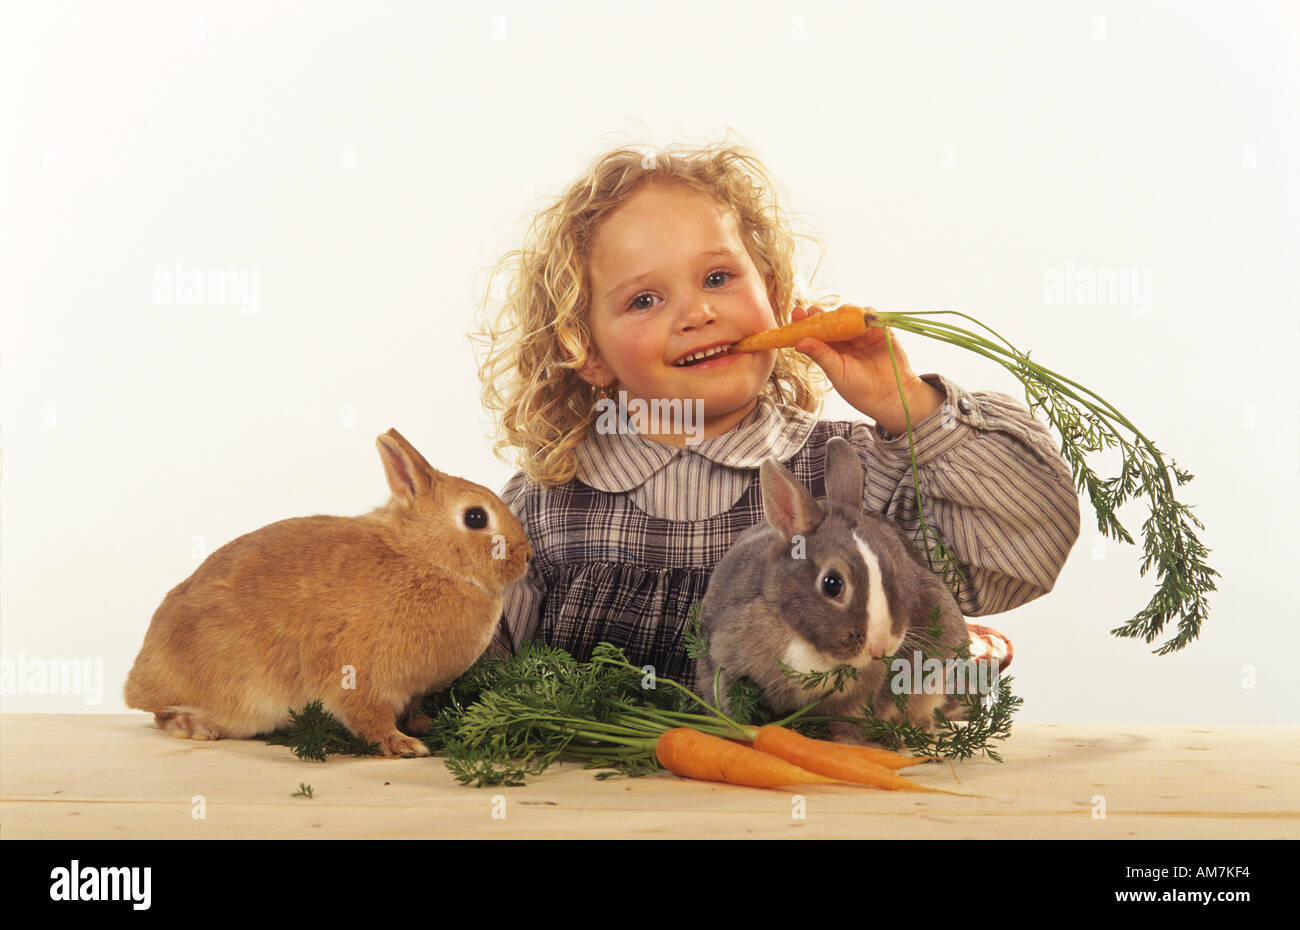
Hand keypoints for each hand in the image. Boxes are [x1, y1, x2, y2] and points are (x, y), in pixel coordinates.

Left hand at [791, 305, 943, 435]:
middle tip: (812, 310)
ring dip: (843, 311)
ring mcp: (862, 333)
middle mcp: (844, 339)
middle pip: (830, 319)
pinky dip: (865, 312)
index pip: (815, 332)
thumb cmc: (861, 390)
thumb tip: (798, 342)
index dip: (805, 322)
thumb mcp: (837, 373)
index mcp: (830, 350)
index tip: (797, 313)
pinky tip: (861, 318)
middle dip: (821, 312)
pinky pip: (871, 314)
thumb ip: (821, 355)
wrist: (891, 396)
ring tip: (838, 316)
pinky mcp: (879, 330)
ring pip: (849, 313)